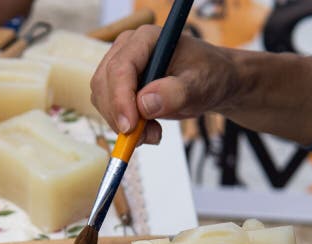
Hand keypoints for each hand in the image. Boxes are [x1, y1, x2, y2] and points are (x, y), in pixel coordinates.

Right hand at [90, 25, 238, 144]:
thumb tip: (144, 104)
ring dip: (121, 124)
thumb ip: (175, 93)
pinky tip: (147, 129)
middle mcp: (127, 48)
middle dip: (120, 115)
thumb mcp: (200, 85)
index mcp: (146, 39)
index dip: (121, 99)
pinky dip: (124, 126)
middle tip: (148, 136)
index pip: (121, 68)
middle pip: (104, 84)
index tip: (130, 127)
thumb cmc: (208, 75)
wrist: (210, 80)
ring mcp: (119, 67)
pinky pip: (108, 109)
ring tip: (154, 133)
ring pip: (102, 99)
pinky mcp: (118, 86)